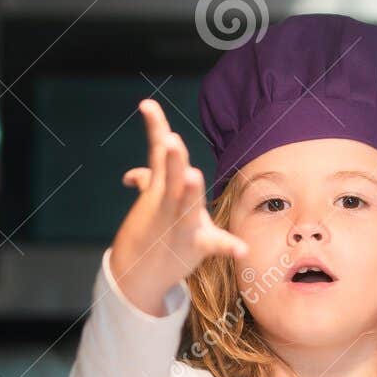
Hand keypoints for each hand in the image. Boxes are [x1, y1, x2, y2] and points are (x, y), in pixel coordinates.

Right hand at [108, 99, 247, 314]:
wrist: (137, 273)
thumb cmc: (151, 232)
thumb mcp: (151, 205)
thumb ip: (150, 182)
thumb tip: (133, 175)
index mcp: (162, 187)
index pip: (158, 153)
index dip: (155, 127)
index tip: (147, 104)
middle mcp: (169, 202)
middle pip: (171, 177)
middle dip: (171, 160)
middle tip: (170, 140)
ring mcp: (180, 224)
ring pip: (186, 206)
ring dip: (189, 193)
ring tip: (194, 177)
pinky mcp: (194, 244)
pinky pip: (213, 244)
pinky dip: (227, 247)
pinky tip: (242, 249)